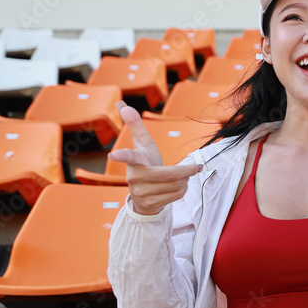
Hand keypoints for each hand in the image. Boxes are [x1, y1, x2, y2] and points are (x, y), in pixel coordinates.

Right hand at [108, 101, 200, 215]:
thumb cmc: (146, 164)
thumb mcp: (143, 145)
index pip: (128, 157)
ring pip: (176, 185)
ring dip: (185, 180)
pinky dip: (183, 189)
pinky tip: (177, 187)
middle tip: (194, 166)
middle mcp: (134, 177)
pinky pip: (176, 195)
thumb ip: (135, 125)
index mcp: (135, 161)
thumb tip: (122, 103)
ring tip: (181, 177)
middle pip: (169, 174)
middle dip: (186, 170)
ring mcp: (141, 192)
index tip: (113, 155)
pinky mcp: (150, 204)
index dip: (121, 156)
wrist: (144, 194)